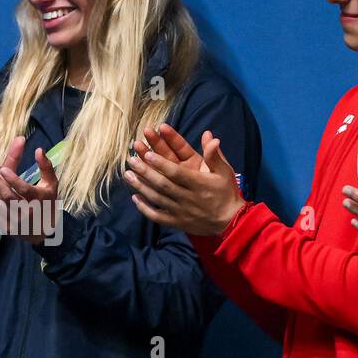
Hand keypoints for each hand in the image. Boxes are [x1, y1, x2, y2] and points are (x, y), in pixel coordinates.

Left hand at [0, 136, 58, 245]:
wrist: (45, 231)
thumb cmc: (47, 201)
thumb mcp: (51, 183)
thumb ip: (45, 166)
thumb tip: (38, 149)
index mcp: (38, 200)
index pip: (23, 189)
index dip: (12, 179)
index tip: (1, 167)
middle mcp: (27, 212)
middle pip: (8, 196)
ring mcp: (17, 221)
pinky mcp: (9, 229)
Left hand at [124, 124, 244, 235]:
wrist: (231, 221)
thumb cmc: (226, 193)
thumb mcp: (225, 172)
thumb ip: (215, 155)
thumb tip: (210, 135)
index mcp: (199, 183)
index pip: (177, 173)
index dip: (161, 163)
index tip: (147, 154)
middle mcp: (188, 198)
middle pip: (163, 184)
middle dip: (146, 172)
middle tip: (131, 160)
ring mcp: (181, 211)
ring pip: (157, 198)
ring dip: (141, 186)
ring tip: (127, 175)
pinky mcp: (177, 222)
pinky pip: (158, 216)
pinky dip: (145, 208)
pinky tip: (134, 198)